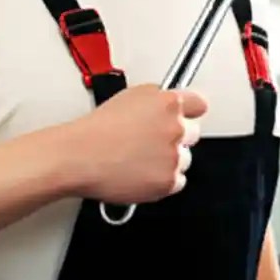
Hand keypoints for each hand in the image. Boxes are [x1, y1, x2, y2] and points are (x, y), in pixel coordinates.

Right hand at [67, 84, 207, 203]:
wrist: (79, 157)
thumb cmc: (96, 130)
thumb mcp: (130, 97)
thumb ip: (157, 99)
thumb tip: (167, 103)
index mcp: (168, 103)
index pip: (199, 104)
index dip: (190, 110)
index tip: (187, 115)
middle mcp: (175, 129)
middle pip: (193, 133)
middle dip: (177, 136)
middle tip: (152, 140)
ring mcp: (174, 157)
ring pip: (185, 159)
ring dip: (169, 159)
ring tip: (140, 158)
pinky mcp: (168, 182)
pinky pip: (177, 182)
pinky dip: (162, 180)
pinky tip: (141, 172)